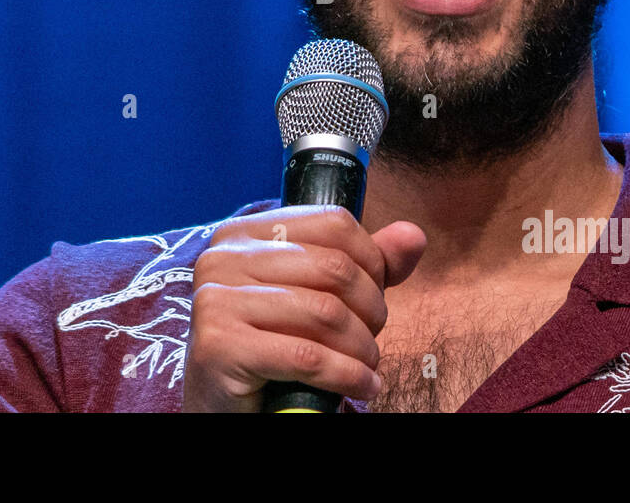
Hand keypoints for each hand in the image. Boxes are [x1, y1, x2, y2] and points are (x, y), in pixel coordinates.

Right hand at [180, 205, 426, 411]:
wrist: (225, 405)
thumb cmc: (275, 345)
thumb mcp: (320, 296)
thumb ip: (365, 265)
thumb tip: (413, 235)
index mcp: (244, 233)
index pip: (333, 223)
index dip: (372, 261)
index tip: (375, 295)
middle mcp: (223, 257)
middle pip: (334, 267)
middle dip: (370, 309)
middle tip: (371, 340)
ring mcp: (215, 299)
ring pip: (325, 312)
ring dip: (362, 347)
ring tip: (366, 366)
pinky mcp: (219, 345)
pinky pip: (307, 357)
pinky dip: (347, 376)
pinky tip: (362, 386)